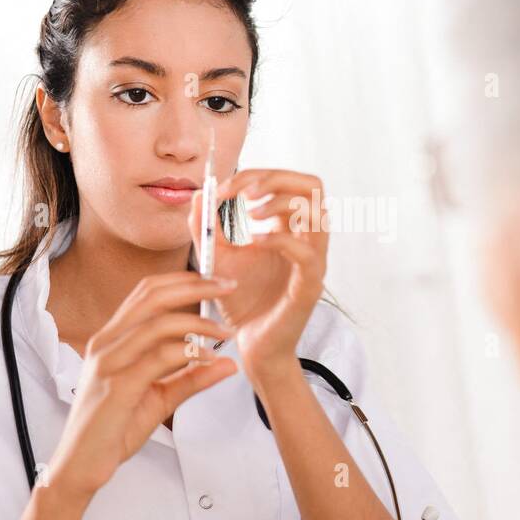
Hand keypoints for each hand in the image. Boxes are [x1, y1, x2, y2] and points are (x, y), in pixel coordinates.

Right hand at [45, 272, 238, 504]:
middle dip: (195, 286)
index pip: (147, 293)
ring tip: (224, 331)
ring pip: (157, 324)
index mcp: (113, 339)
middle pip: (152, 297)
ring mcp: (109, 363)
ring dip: (198, 323)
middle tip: (228, 287)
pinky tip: (209, 359)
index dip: (183, 280)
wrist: (80, 466)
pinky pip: (157, 358)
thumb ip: (191, 378)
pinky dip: (188, 353)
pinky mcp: (116, 386)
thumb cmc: (113, 429)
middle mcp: (107, 343)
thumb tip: (229, 363)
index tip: (217, 282)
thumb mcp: (160, 399)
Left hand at [188, 169, 328, 380]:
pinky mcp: (309, 286)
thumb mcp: (217, 256)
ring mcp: (314, 262)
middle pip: (312, 186)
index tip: (222, 188)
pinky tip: (253, 241)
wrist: (250, 344)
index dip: (256, 176)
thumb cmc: (241, 300)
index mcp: (291, 228)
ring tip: (250, 212)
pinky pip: (306, 254)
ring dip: (281, 202)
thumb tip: (200, 191)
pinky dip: (279, 240)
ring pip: (318, 212)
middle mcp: (308, 240)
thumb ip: (207, 225)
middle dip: (275, 178)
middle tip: (242, 191)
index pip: (289, 182)